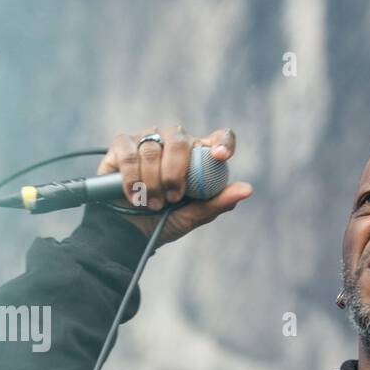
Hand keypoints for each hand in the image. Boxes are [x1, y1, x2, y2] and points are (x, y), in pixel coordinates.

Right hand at [95, 124, 252, 244]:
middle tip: (173, 197)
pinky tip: (135, 195)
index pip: (219, 137)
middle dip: (175, 171)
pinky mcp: (122, 146)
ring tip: (153, 204)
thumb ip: (218, 202)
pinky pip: (128, 152)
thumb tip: (247, 189)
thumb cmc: (165, 221)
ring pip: (152, 147)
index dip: (222, 142)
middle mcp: (174, 143)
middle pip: (179, 138)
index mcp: (198, 156)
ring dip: (152, 181)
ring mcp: (147, 141)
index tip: (221, 156)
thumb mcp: (194, 216)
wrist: (129, 232)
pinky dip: (132, 177)